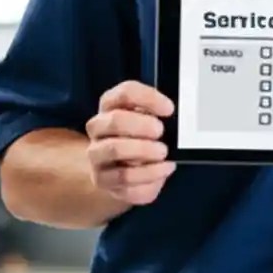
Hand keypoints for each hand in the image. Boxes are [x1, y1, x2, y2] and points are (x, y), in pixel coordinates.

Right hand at [86, 80, 176, 205]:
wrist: (124, 172)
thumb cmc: (140, 140)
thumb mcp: (148, 122)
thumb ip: (158, 116)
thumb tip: (176, 120)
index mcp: (110, 105)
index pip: (125, 93)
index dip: (148, 98)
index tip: (169, 109)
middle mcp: (98, 127)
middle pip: (115, 120)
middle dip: (142, 125)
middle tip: (161, 131)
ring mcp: (96, 154)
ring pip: (115, 149)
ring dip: (143, 150)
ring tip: (163, 152)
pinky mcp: (102, 179)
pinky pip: (124, 176)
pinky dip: (148, 173)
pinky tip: (164, 168)